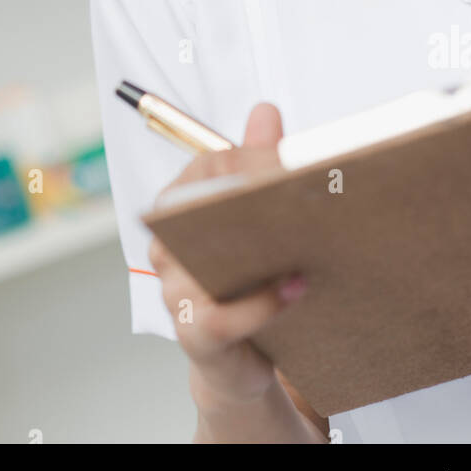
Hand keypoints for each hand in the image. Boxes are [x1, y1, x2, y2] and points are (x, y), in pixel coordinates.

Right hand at [148, 102, 306, 407]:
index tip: (286, 162)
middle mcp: (168, 248)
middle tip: (294, 190)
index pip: (204, 169)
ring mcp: (175, 292)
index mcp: (178, 211)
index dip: (247, 161)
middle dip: (249, 199)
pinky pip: (224, 316)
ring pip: (208, 262)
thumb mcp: (251, 219)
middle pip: (201, 209)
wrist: (238, 358)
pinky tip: (296, 286)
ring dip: (259, 252)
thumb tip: (265, 111)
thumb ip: (258, 161)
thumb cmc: (242, 281)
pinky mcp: (195, 335)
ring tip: (302, 241)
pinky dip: (263, 303)